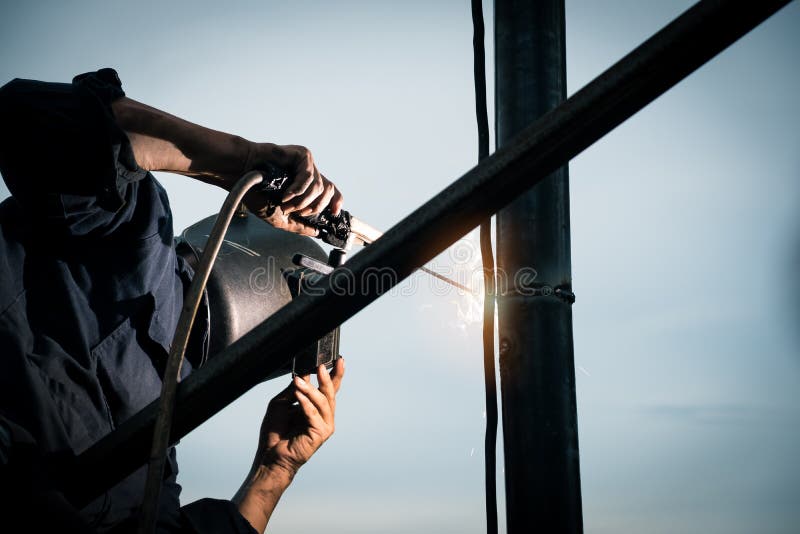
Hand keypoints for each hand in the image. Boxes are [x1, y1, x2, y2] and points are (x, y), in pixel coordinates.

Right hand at [243, 143, 343, 235]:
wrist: (241, 176)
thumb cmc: (257, 193)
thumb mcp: (279, 217)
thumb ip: (298, 225)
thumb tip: (316, 232)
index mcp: (306, 186)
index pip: (331, 192)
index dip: (336, 202)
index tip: (334, 214)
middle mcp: (309, 174)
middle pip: (328, 191)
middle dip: (315, 207)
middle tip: (298, 212)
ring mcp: (306, 164)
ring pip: (319, 187)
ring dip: (302, 201)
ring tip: (285, 204)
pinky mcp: (303, 156)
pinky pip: (309, 176)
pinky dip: (298, 190)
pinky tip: (286, 195)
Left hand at [256, 358, 344, 474]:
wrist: (270, 455)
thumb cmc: (275, 432)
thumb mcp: (282, 402)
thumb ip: (294, 389)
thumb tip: (303, 373)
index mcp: (316, 408)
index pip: (329, 388)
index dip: (335, 374)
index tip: (338, 359)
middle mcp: (324, 416)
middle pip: (330, 392)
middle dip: (327, 377)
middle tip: (321, 365)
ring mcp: (324, 425)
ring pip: (323, 401)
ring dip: (310, 389)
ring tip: (298, 381)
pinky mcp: (320, 434)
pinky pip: (314, 413)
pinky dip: (305, 403)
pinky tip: (297, 394)